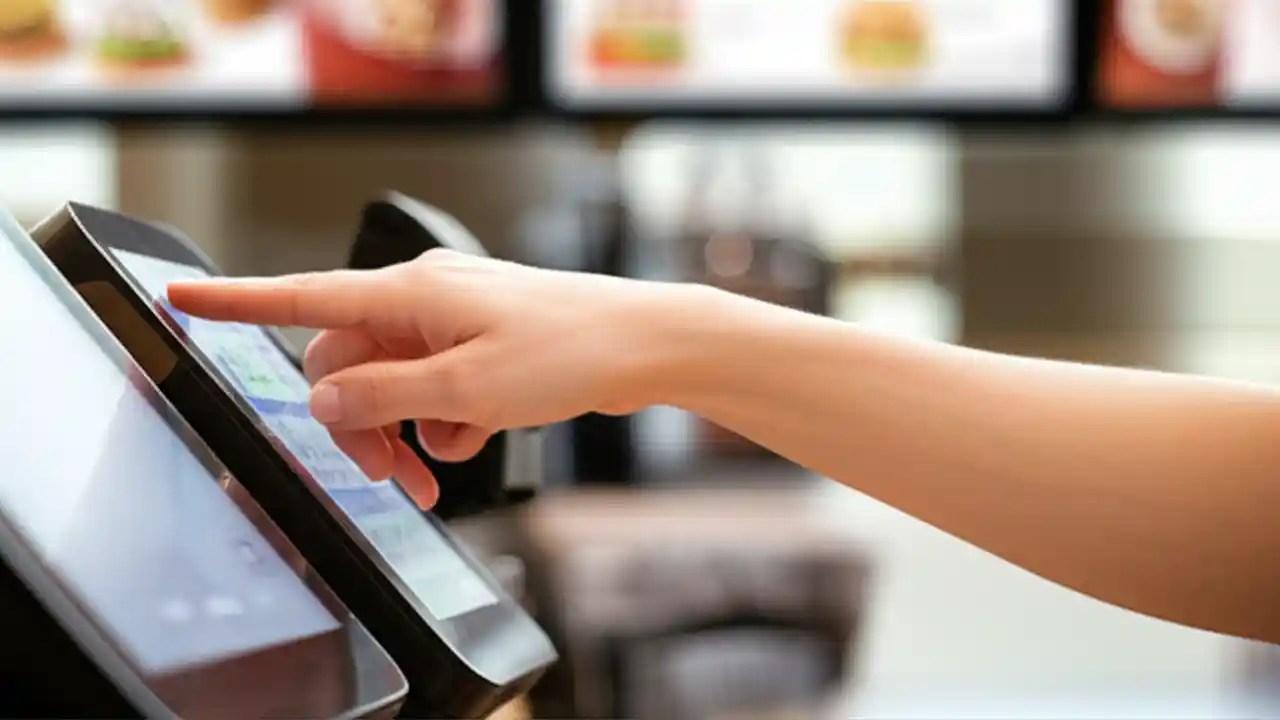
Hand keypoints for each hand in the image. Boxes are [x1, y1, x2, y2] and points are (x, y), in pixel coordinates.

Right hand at [167, 250, 684, 506]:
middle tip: (388, 475)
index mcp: (407, 295)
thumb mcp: (464, 391)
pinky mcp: (477, 348)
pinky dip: (443, 424)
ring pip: (389, 386)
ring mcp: (451, 324)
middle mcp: (421, 302)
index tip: (180, 294)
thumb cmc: (566, 351)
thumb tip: (321, 402)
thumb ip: (382, 398)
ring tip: (443, 465)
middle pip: (345, 366)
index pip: (302, 297)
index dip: (235, 301)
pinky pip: (431, 392)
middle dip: (358, 424)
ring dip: (403, 433)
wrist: (642, 345)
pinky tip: (477, 436)